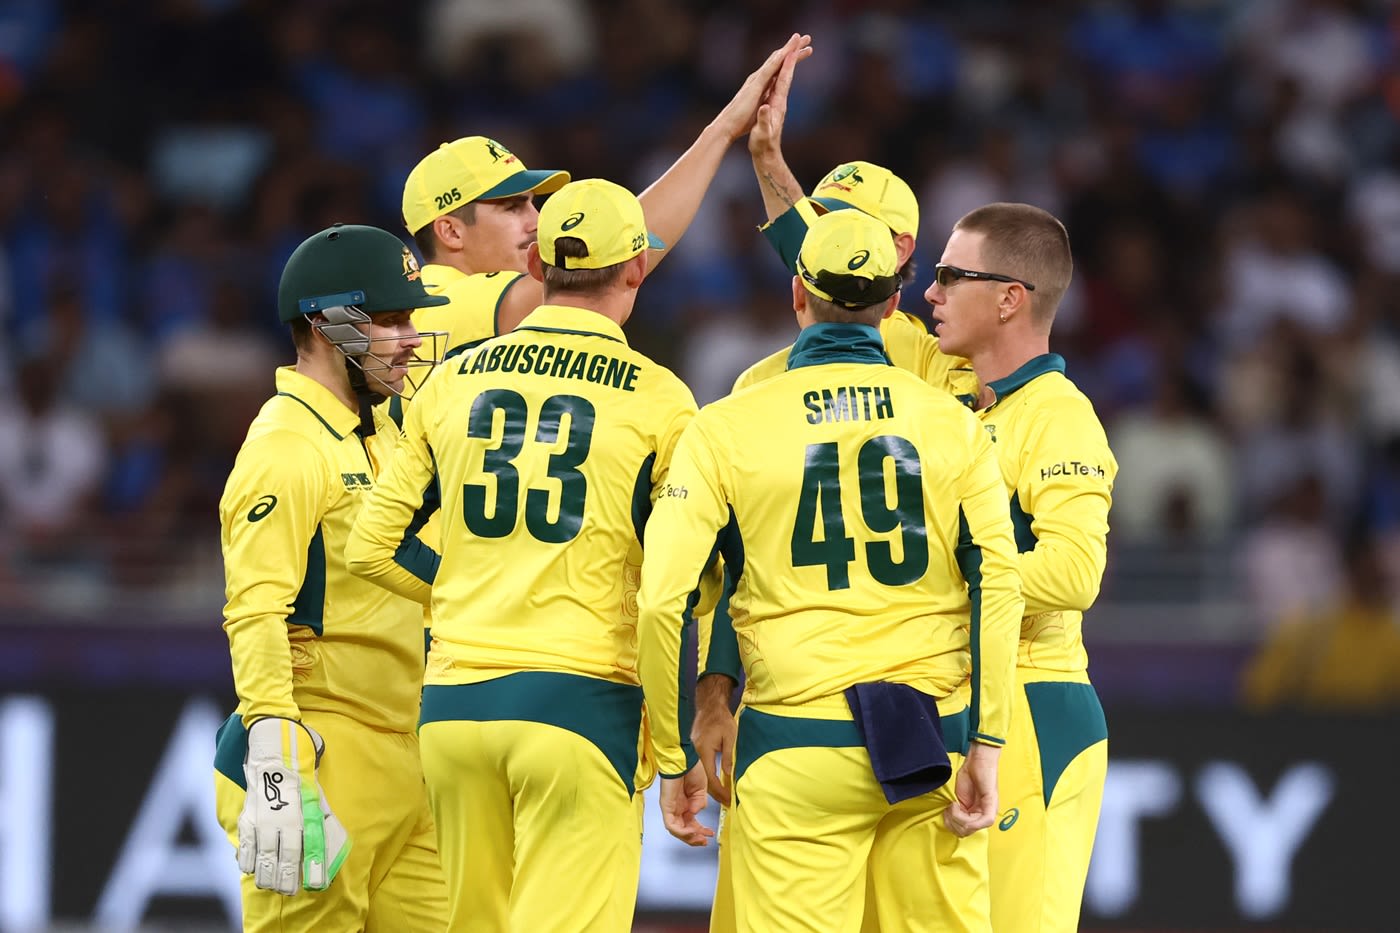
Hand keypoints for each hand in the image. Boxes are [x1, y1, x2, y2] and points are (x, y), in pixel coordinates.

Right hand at [237, 717, 350, 893]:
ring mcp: (261, 819)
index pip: (308, 846)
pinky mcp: (246, 816)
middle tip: (289, 891)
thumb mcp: (316, 795)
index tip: (315, 884)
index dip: (311, 867)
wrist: (273, 754)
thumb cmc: (300, 777)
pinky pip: (244, 843)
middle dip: (285, 878)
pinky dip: (246, 859)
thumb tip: (329, 840)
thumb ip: (320, 818)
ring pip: (262, 855)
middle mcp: (281, 818)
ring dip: (266, 874)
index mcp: (301, 813)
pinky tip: (250, 869)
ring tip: (270, 885)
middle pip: (282, 857)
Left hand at [660, 762, 715, 846]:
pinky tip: (691, 831)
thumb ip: (699, 803)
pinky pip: (670, 824)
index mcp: (686, 804)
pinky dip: (681, 831)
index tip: (709, 835)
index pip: (691, 824)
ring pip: (676, 830)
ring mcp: (670, 808)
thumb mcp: (701, 790)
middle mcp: (677, 808)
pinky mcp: (666, 806)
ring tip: (699, 838)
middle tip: (704, 841)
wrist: (684, 759)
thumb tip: (696, 813)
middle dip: (694, 838)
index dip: (700, 831)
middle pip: (683, 830)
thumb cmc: (691, 770)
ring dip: (688, 837)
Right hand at [691, 674, 737, 805]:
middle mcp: (696, 755)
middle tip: (727, 803)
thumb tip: (728, 775)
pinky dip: (707, 779)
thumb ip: (728, 757)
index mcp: (704, 752)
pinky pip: (700, 769)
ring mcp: (694, 753)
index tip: (728, 800)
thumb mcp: (730, 737)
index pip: (711, 778)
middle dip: (716, 793)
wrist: (710, 706)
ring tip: (723, 797)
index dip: (720, 791)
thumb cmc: (721, 719)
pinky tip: (715, 783)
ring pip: (701, 776)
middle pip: (703, 781)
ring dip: (711, 787)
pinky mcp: (694, 751)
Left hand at [713, 33, 813, 141]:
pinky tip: (783, 66)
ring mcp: (756, 83)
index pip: (775, 62)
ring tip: (799, 49)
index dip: (788, 51)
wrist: (725, 127)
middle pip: (776, 58)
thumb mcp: (752, 115)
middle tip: (806, 38)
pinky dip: (779, 67)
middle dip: (791, 48)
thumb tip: (767, 106)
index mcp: (758, 83)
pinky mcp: (755, 89)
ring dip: (787, 55)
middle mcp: (757, 79)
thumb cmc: (739, 121)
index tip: (799, 39)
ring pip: (774, 64)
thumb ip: (761, 106)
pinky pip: (770, 74)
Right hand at [748, 41, 802, 158]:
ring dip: (789, 62)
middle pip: (788, 75)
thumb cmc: (762, 145)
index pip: (784, 80)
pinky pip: (778, 85)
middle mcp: (780, 101)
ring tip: (794, 48)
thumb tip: (765, 107)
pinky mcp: (773, 106)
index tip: (791, 49)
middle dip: (794, 57)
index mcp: (777, 104)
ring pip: (784, 78)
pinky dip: (781, 73)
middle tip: (803, 40)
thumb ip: (764, 120)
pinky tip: (781, 69)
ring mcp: (777, 103)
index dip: (787, 65)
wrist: (766, 155)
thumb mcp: (761, 133)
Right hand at [944, 742, 1000, 836]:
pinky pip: (980, 822)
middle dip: (952, 823)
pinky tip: (957, 804)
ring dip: (956, 818)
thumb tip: (953, 824)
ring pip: (970, 828)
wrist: (978, 760)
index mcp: (977, 815)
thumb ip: (959, 811)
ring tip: (953, 805)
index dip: (952, 826)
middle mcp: (984, 816)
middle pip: (965, 832)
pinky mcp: (991, 806)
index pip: (964, 832)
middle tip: (948, 810)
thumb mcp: (960, 797)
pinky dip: (964, 816)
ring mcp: (989, 812)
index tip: (946, 814)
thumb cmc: (970, 775)